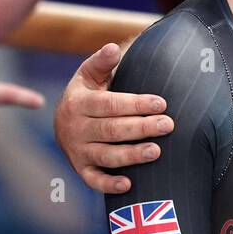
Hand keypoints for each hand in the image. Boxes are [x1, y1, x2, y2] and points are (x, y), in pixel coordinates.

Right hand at [53, 43, 173, 192]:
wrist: (64, 120)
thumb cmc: (87, 92)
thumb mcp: (89, 74)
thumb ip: (102, 62)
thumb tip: (113, 48)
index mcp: (78, 102)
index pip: (110, 104)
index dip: (136, 104)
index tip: (162, 103)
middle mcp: (74, 128)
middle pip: (111, 130)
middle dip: (141, 128)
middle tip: (168, 125)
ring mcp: (77, 151)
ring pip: (106, 156)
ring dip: (131, 155)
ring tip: (156, 151)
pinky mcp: (80, 169)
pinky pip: (93, 181)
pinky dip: (109, 185)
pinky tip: (129, 185)